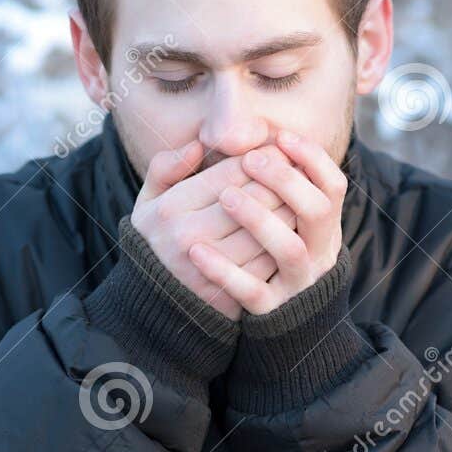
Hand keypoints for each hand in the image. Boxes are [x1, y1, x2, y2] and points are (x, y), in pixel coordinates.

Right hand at [128, 140, 297, 320]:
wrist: (151, 306)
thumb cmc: (153, 244)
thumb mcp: (146, 202)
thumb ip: (164, 168)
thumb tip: (197, 145)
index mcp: (171, 208)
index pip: (229, 173)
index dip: (260, 159)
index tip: (279, 151)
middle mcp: (188, 236)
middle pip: (253, 199)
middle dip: (283, 181)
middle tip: (300, 171)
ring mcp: (209, 269)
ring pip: (267, 231)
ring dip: (291, 211)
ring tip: (304, 198)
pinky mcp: (227, 296)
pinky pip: (268, 264)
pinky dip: (287, 245)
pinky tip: (297, 231)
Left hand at [189, 130, 347, 316]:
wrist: (282, 327)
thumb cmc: (272, 256)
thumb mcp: (285, 221)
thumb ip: (275, 183)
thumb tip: (259, 138)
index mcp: (323, 227)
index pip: (333, 185)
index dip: (312, 158)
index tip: (281, 136)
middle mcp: (319, 253)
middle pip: (317, 210)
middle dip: (286, 180)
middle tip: (252, 159)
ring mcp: (297, 283)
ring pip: (289, 250)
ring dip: (260, 219)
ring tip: (227, 198)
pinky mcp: (272, 311)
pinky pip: (252, 292)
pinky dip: (224, 272)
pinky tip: (197, 252)